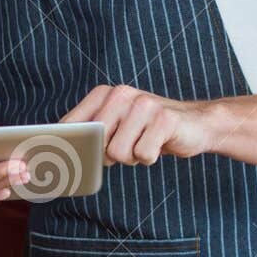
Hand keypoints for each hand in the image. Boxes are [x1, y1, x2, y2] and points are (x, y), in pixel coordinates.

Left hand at [61, 84, 218, 165]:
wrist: (195, 124)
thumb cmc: (147, 130)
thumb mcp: (115, 126)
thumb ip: (90, 134)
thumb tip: (61, 156)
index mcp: (103, 94)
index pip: (72, 126)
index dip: (70, 148)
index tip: (69, 162)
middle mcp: (121, 94)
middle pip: (96, 144)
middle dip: (109, 155)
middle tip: (127, 146)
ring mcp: (144, 104)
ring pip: (119, 153)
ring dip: (132, 157)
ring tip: (144, 142)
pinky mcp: (164, 119)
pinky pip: (144, 155)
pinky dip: (150, 157)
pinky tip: (159, 144)